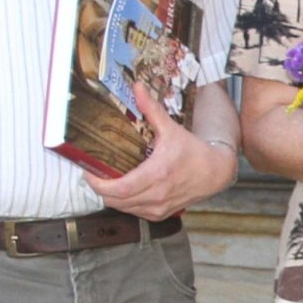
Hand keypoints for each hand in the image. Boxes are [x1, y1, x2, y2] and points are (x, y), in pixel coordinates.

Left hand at [84, 90, 237, 219]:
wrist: (214, 172)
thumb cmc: (192, 151)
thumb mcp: (171, 129)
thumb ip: (151, 109)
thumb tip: (137, 87)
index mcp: (156, 174)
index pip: (119, 188)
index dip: (98, 184)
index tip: (89, 173)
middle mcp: (156, 195)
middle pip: (115, 201)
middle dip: (100, 189)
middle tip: (94, 173)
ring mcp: (158, 208)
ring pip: (122, 208)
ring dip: (111, 196)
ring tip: (106, 180)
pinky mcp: (160, 214)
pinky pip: (133, 212)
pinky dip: (124, 203)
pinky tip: (124, 189)